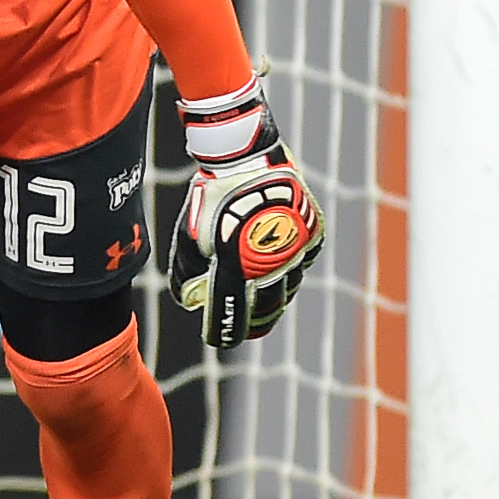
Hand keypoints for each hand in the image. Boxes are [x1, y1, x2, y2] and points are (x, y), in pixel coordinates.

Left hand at [168, 141, 325, 349]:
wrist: (247, 158)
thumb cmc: (212, 197)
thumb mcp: (189, 235)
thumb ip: (187, 272)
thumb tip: (190, 300)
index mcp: (239, 266)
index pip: (232, 311)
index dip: (224, 330)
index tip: (219, 340)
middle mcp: (273, 263)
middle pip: (268, 307)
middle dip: (255, 321)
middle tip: (247, 329)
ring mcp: (296, 249)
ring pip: (287, 285)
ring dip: (273, 294)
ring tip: (262, 300)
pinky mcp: (311, 235)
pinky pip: (302, 262)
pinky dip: (289, 269)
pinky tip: (278, 269)